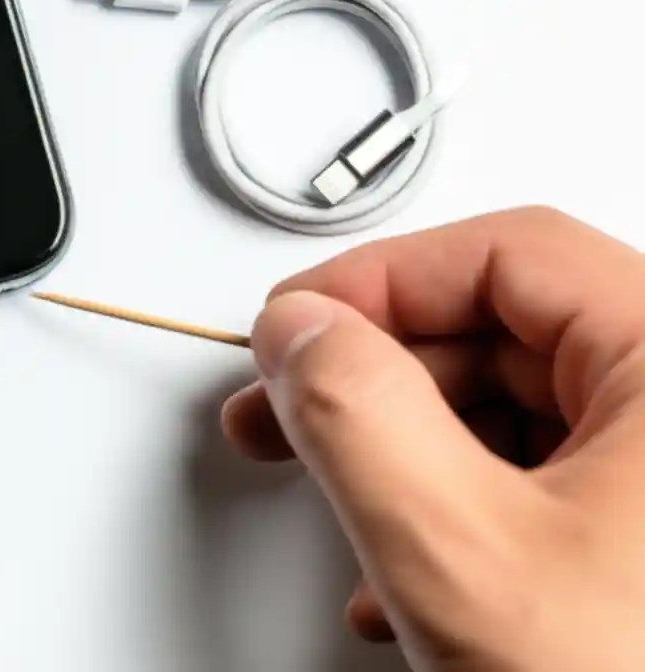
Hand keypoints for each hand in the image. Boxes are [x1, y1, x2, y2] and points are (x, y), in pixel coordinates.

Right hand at [222, 207, 644, 670]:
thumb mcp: (462, 552)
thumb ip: (356, 415)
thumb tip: (301, 335)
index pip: (508, 256)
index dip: (378, 282)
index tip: (294, 327)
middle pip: (507, 332)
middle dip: (378, 374)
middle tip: (287, 404)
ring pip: (517, 416)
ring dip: (408, 455)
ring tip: (342, 505)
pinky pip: (545, 488)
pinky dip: (459, 513)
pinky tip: (409, 575)